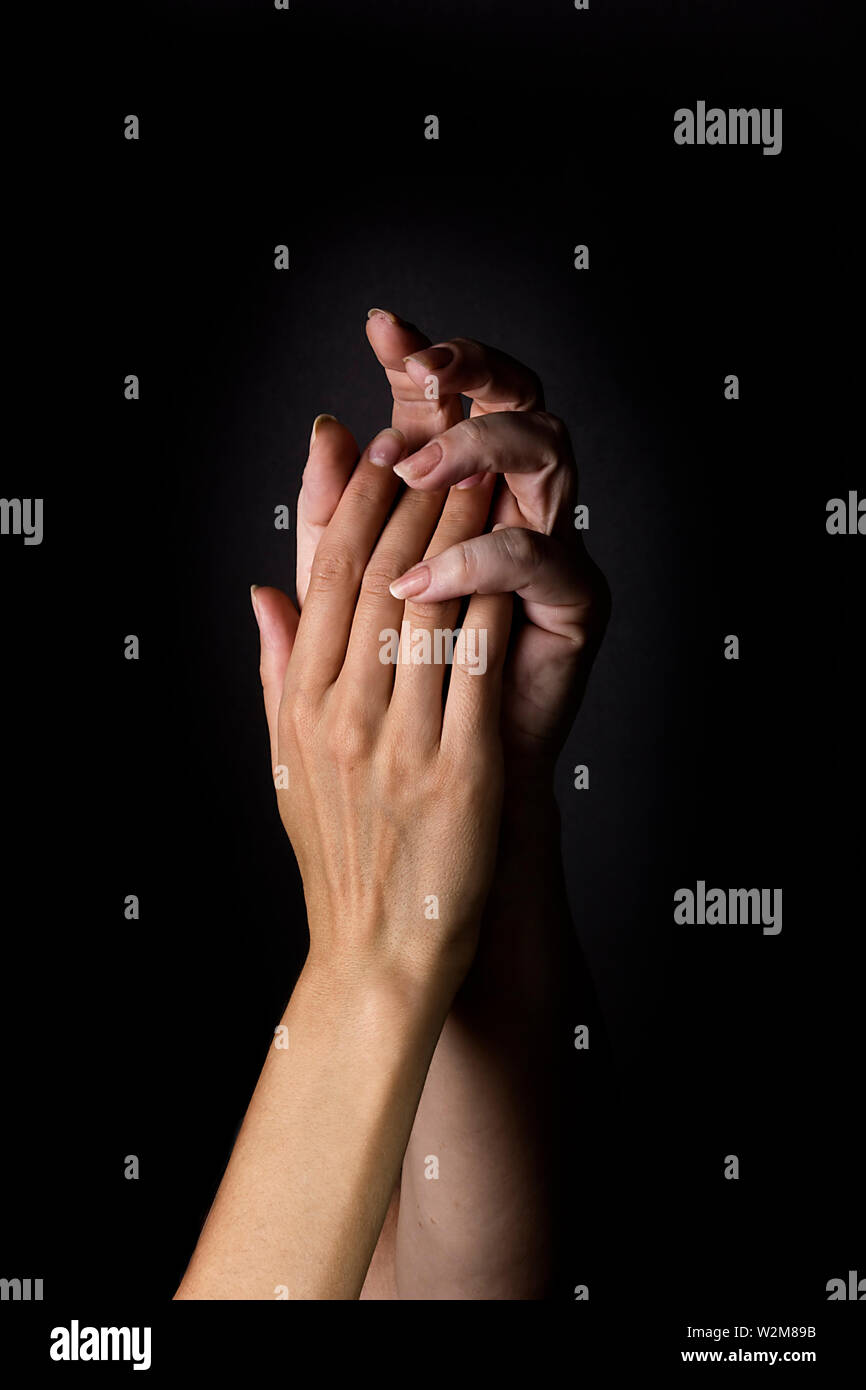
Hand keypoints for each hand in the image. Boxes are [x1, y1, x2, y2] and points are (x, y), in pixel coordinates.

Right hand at [252, 426, 511, 1002]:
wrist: (380, 948)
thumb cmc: (341, 853)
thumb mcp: (287, 760)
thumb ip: (278, 668)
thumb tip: (264, 589)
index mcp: (301, 704)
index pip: (326, 580)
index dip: (353, 505)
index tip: (378, 452)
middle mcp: (342, 714)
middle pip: (376, 577)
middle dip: (408, 496)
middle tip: (437, 438)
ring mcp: (399, 741)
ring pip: (428, 608)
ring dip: (456, 531)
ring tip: (480, 475)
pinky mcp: (459, 769)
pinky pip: (478, 666)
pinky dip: (493, 602)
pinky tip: (512, 558)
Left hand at [363, 310, 610, 782]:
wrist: (438, 781)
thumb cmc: (393, 687)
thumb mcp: (342, 592)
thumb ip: (332, 518)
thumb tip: (323, 430)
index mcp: (454, 491)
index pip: (447, 403)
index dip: (418, 360)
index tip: (382, 327)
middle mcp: (511, 503)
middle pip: (519, 399)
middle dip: (472, 371)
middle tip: (419, 371)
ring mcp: (550, 544)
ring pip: (546, 451)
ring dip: (477, 448)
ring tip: (415, 470)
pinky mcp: (574, 600)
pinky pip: (539, 556)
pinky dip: (478, 559)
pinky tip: (422, 580)